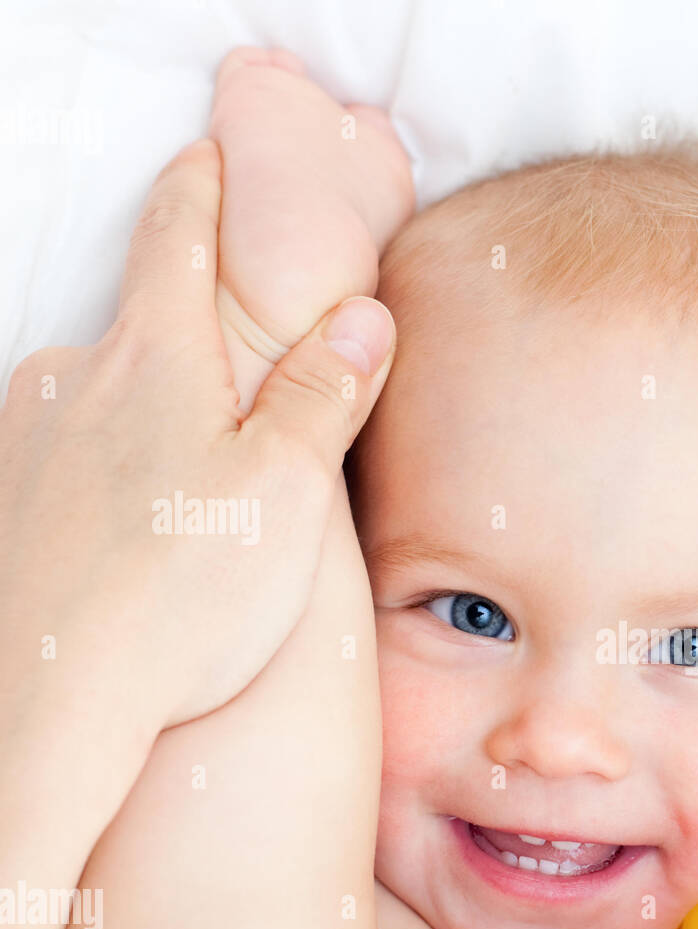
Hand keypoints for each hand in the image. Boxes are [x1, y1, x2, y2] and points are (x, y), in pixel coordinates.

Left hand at [0, 139, 395, 735]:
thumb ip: (324, 394)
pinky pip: (69, 458)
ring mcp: (25, 439)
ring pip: (104, 398)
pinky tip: (142, 539)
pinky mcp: (5, 500)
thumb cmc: (182, 599)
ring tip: (200, 498)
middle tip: (250, 398)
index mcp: (155, 358)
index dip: (204, 184)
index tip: (218, 154)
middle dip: (195, 340)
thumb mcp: (287, 492)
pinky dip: (112, 475)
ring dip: (152, 421)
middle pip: (143, 324)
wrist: (54, 705)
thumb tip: (364, 313)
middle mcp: (73, 379)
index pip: (175, 229)